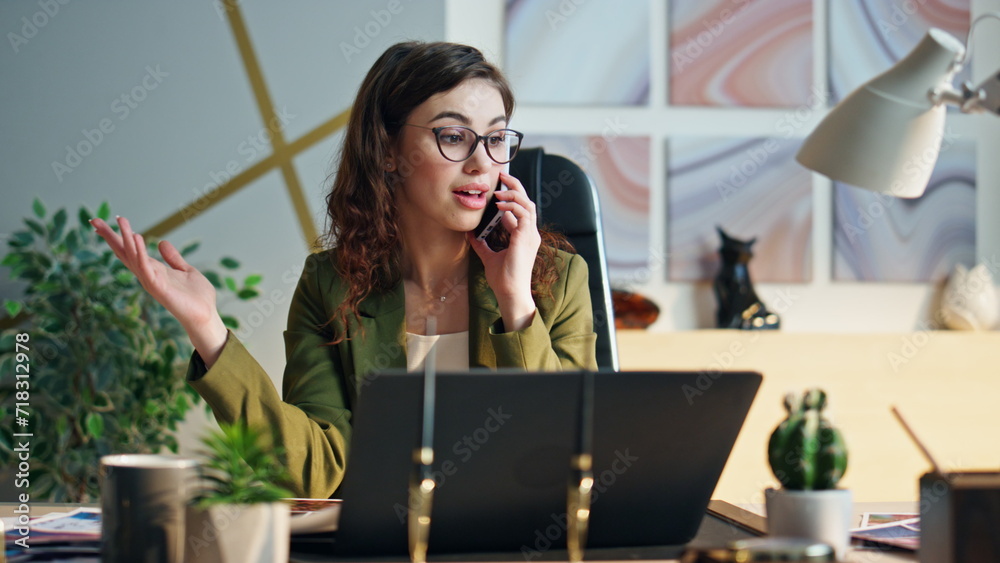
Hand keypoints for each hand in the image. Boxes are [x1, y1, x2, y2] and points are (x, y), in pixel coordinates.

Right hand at [91, 216, 227, 365]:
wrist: (206, 315)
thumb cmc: (196, 298)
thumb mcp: (186, 271)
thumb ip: (173, 258)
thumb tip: (162, 242)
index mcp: (154, 269)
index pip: (132, 251)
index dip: (119, 237)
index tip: (107, 222)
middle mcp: (148, 274)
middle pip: (125, 252)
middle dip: (110, 237)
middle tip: (95, 220)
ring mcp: (151, 280)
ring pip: (133, 256)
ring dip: (125, 238)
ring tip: (120, 220)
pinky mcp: (158, 286)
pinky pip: (145, 266)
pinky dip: (140, 251)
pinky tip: (136, 237)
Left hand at [468, 172, 539, 331]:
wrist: (510, 293)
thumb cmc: (503, 279)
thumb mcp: (489, 257)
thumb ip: (482, 244)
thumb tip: (471, 234)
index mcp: (524, 237)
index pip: (521, 211)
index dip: (510, 199)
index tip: (497, 191)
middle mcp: (530, 234)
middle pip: (528, 202)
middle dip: (516, 187)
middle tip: (503, 175)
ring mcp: (530, 235)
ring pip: (528, 205)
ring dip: (513, 194)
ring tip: (499, 189)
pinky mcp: (525, 238)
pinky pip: (523, 214)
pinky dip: (511, 206)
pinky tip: (498, 205)